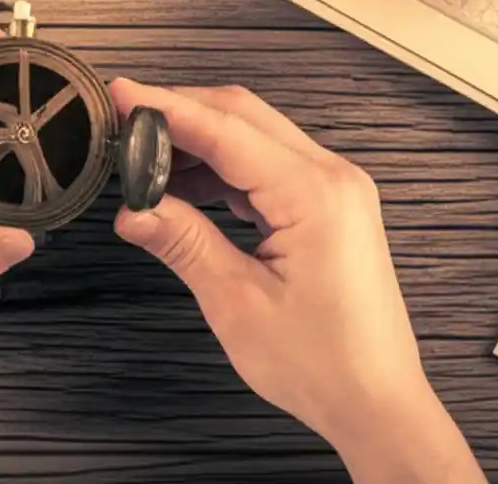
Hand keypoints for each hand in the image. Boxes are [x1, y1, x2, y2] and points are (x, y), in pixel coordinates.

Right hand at [108, 80, 484, 483]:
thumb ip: (185, 243)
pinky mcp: (328, 206)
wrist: (377, 402)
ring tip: (143, 160)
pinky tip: (184, 186)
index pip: (225, 129)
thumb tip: (134, 209)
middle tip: (122, 121)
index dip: (166, 108)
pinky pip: (267, 166)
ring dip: (199, 140)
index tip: (121, 94)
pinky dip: (222, 167)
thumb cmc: (322, 364)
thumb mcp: (237, 303)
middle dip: (179, 112)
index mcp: (315, 195)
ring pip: (253, 136)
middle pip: (242, 115)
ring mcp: (334, 189)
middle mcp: (332, 178)